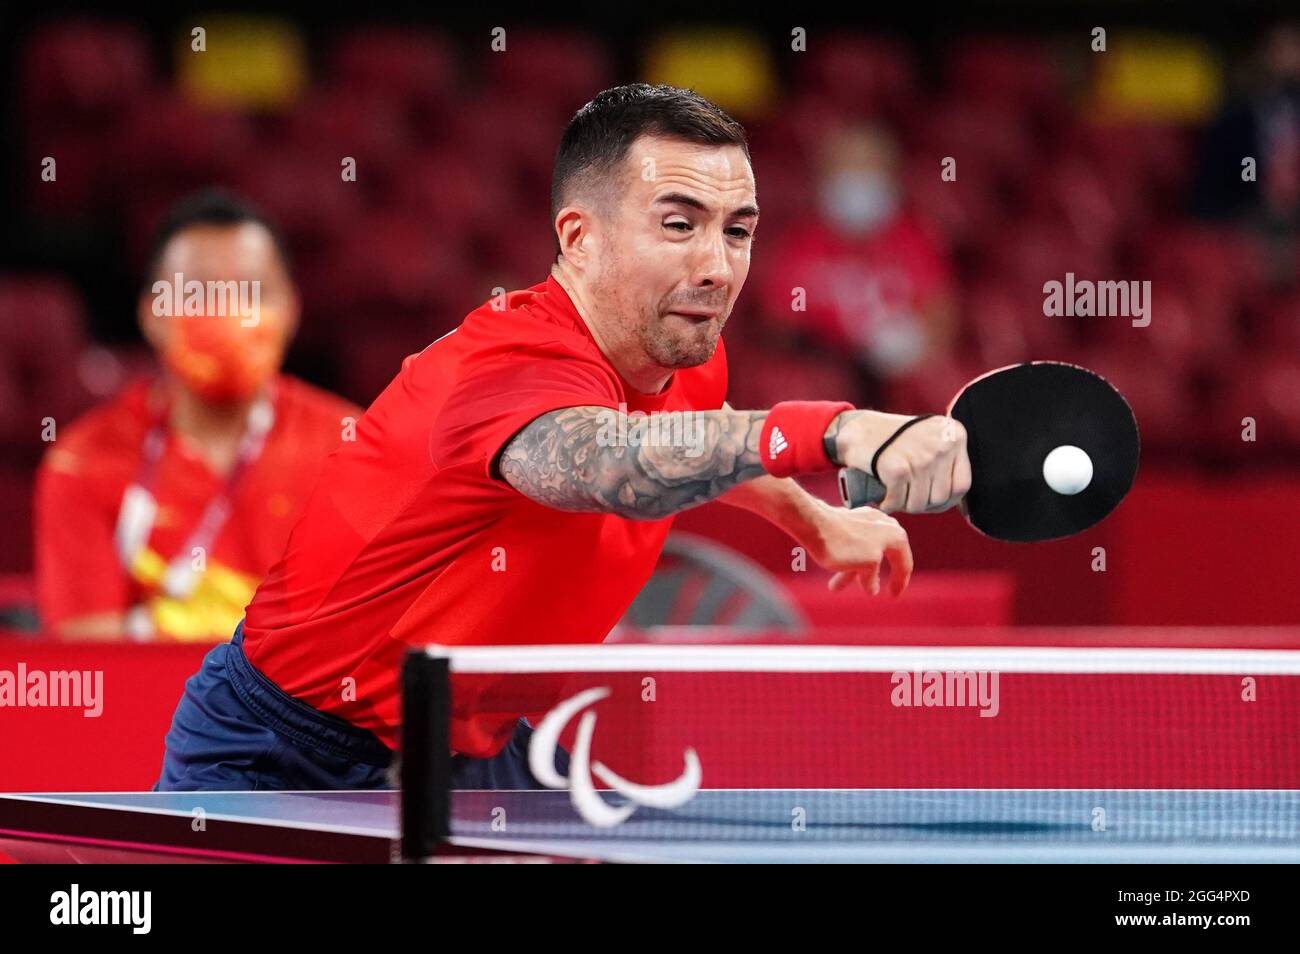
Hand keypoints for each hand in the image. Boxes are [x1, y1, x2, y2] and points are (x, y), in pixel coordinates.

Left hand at [806, 500, 913, 595]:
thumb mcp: (865, 567)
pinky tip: (834, 570)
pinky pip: (853, 546)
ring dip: (851, 573)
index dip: (899, 583)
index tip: (893, 596)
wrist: (813, 523)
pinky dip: (846, 560)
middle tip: (868, 592)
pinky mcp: (850, 519)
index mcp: (896, 536)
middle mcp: (885, 525)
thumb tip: (872, 589)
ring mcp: (867, 520)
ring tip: (835, 587)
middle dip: (869, 578)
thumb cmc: (843, 544)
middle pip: (882, 559)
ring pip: (863, 553)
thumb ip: (871, 578)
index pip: (904, 564)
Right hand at [831, 411, 970, 514]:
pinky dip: (888, 504)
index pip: (963, 485)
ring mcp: (921, 458)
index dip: (947, 500)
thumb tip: (959, 502)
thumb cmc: (895, 438)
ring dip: (904, 506)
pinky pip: (898, 502)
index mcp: (955, 436)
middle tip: (908, 498)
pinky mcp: (898, 469)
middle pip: (941, 498)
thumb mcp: (932, 438)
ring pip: (919, 504)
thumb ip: (948, 460)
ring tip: (896, 497)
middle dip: (923, 505)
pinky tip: (884, 499)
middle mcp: (942, 446)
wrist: (858, 428)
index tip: (932, 502)